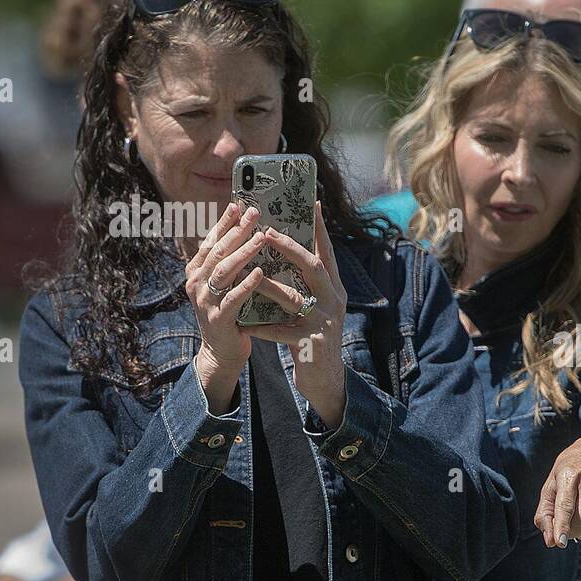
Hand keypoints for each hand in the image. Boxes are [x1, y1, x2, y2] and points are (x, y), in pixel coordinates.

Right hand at [185, 202, 268, 408]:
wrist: (223, 350)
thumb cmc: (231, 310)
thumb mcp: (226, 282)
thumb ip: (232, 259)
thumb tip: (249, 228)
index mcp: (197, 270)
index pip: (211, 240)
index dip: (224, 222)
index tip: (239, 203)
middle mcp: (196, 282)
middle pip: (217, 251)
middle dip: (236, 230)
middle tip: (255, 213)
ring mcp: (205, 301)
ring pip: (223, 271)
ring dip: (243, 252)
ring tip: (261, 237)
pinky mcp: (218, 319)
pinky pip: (232, 298)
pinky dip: (246, 284)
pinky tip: (259, 272)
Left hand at [246, 201, 348, 426]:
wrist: (325, 379)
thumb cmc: (310, 336)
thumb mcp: (312, 306)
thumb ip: (303, 282)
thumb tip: (283, 251)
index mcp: (333, 288)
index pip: (326, 252)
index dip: (319, 228)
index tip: (311, 202)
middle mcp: (334, 301)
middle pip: (314, 267)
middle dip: (291, 248)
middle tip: (267, 232)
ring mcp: (324, 322)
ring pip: (296, 298)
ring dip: (270, 286)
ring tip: (249, 276)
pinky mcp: (312, 344)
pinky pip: (282, 332)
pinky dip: (263, 329)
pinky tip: (246, 327)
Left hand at [533, 436, 580, 548]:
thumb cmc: (569, 469)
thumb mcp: (551, 483)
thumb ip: (545, 512)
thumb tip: (550, 541)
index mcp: (569, 476)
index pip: (566, 506)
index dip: (562, 526)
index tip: (560, 542)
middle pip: (579, 524)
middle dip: (568, 531)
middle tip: (565, 523)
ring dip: (580, 530)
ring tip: (579, 511)